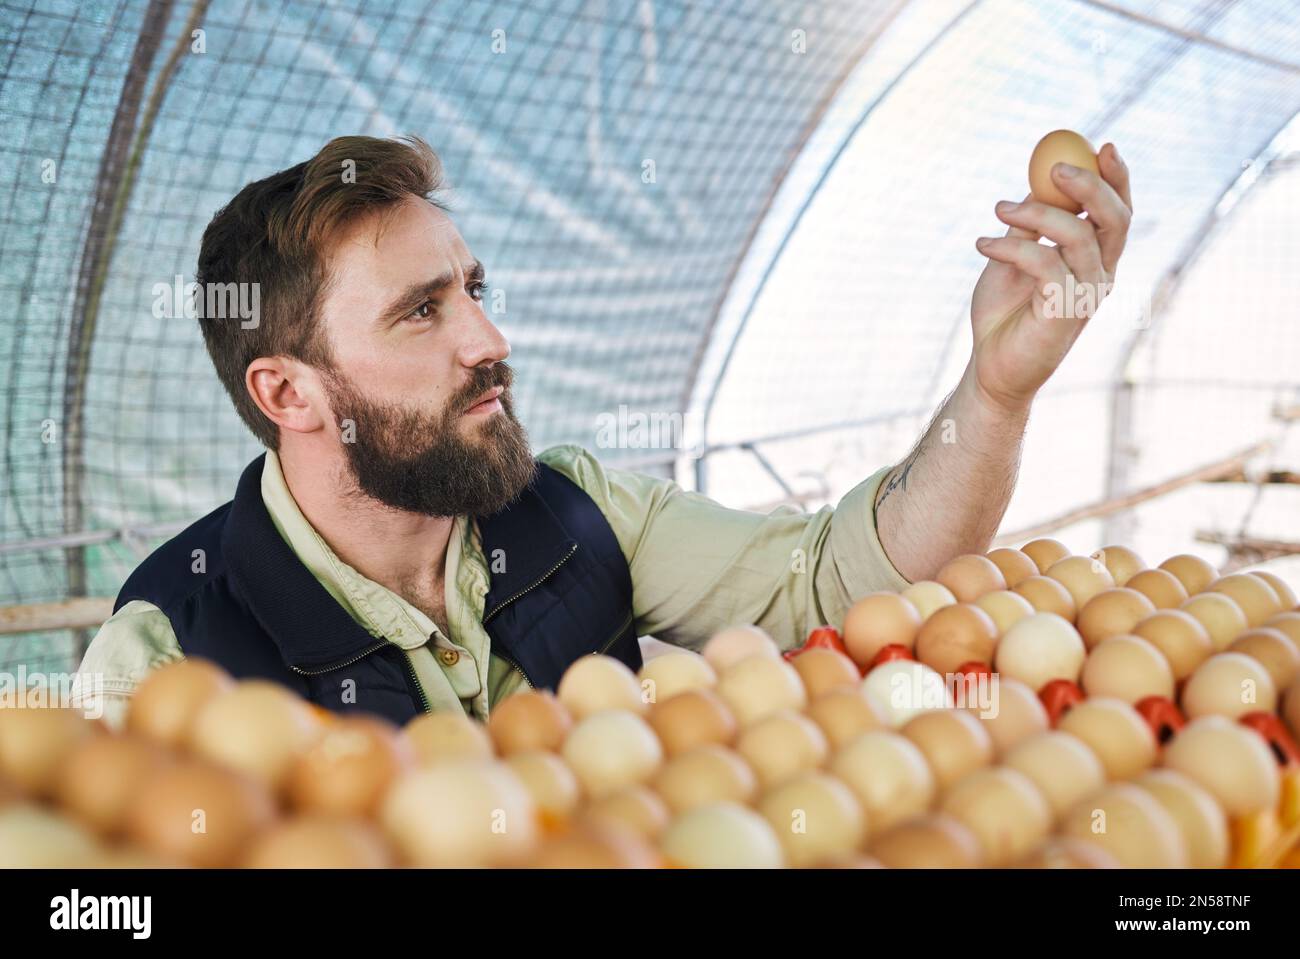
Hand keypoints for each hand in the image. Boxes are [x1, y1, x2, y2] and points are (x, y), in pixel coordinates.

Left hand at [969, 142, 1132, 413]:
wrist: (990, 367)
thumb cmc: (1005, 313)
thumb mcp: (1014, 257)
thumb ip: (1031, 224)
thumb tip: (1037, 180)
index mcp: (1095, 259)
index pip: (1119, 212)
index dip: (1117, 177)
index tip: (1101, 144)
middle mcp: (1100, 275)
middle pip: (1116, 220)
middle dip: (1091, 186)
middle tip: (1053, 168)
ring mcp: (1087, 295)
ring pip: (1079, 237)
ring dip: (1037, 213)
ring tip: (998, 209)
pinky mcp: (1066, 313)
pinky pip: (1046, 264)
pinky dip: (1012, 247)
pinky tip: (982, 245)